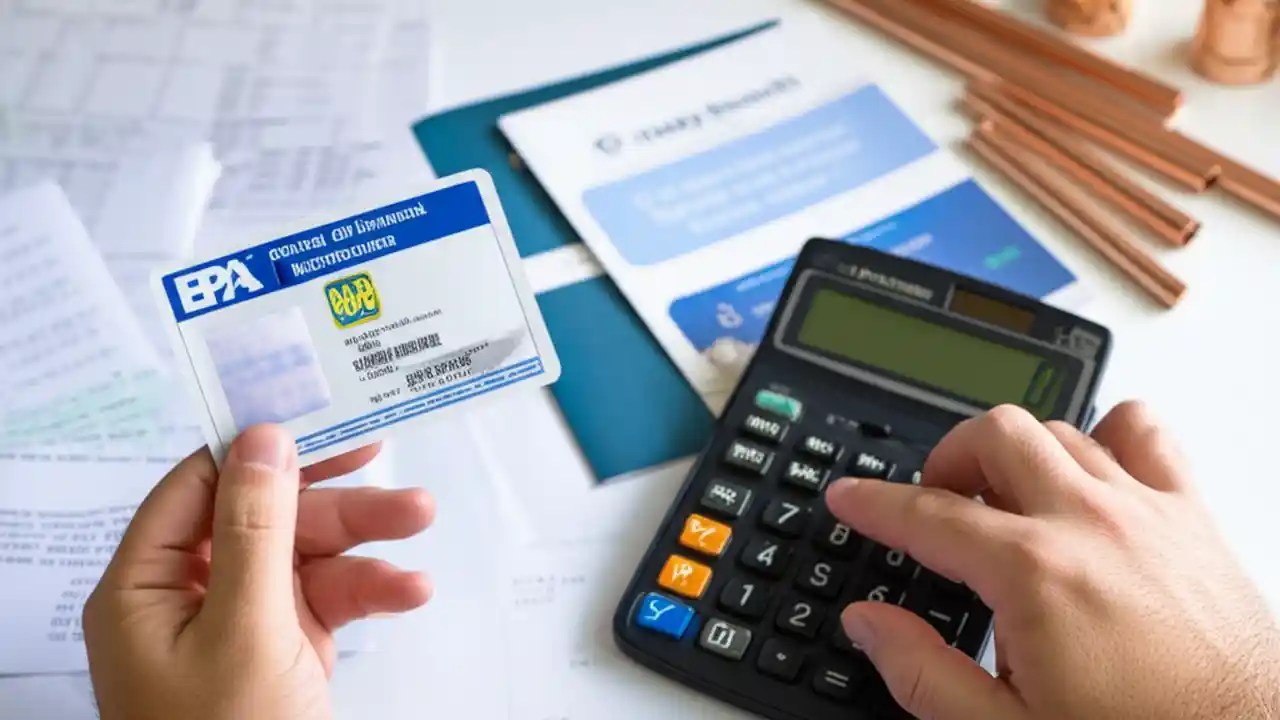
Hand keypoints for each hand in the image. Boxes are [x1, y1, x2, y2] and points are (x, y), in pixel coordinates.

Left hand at [84, 425, 434, 719]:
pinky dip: (370, 590)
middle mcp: (190, 597)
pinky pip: (330, 599)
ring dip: (366, 544)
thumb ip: (255, 530)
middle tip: (393, 481)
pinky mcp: (285, 648)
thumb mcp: (244, 628)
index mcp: (146, 587)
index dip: (256, 449)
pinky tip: (408, 589)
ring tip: (420, 524)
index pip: (197, 488)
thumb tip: (263, 442)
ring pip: (308, 556)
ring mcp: (242, 623)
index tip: (316, 415)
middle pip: (267, 519)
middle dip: (335, 503)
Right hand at [826, 402, 1279, 719]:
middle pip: (994, 437)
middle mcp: (1089, 523)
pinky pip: (1144, 432)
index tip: (850, 495)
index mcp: (1033, 573)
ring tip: (1000, 494)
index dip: (874, 502)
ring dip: (1017, 451)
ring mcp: (1146, 510)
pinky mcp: (1193, 517)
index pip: (927, 514)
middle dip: (947, 458)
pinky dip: (1106, 434)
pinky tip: (1089, 471)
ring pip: (1059, 429)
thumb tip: (870, 623)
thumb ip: (923, 672)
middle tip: (931, 500)